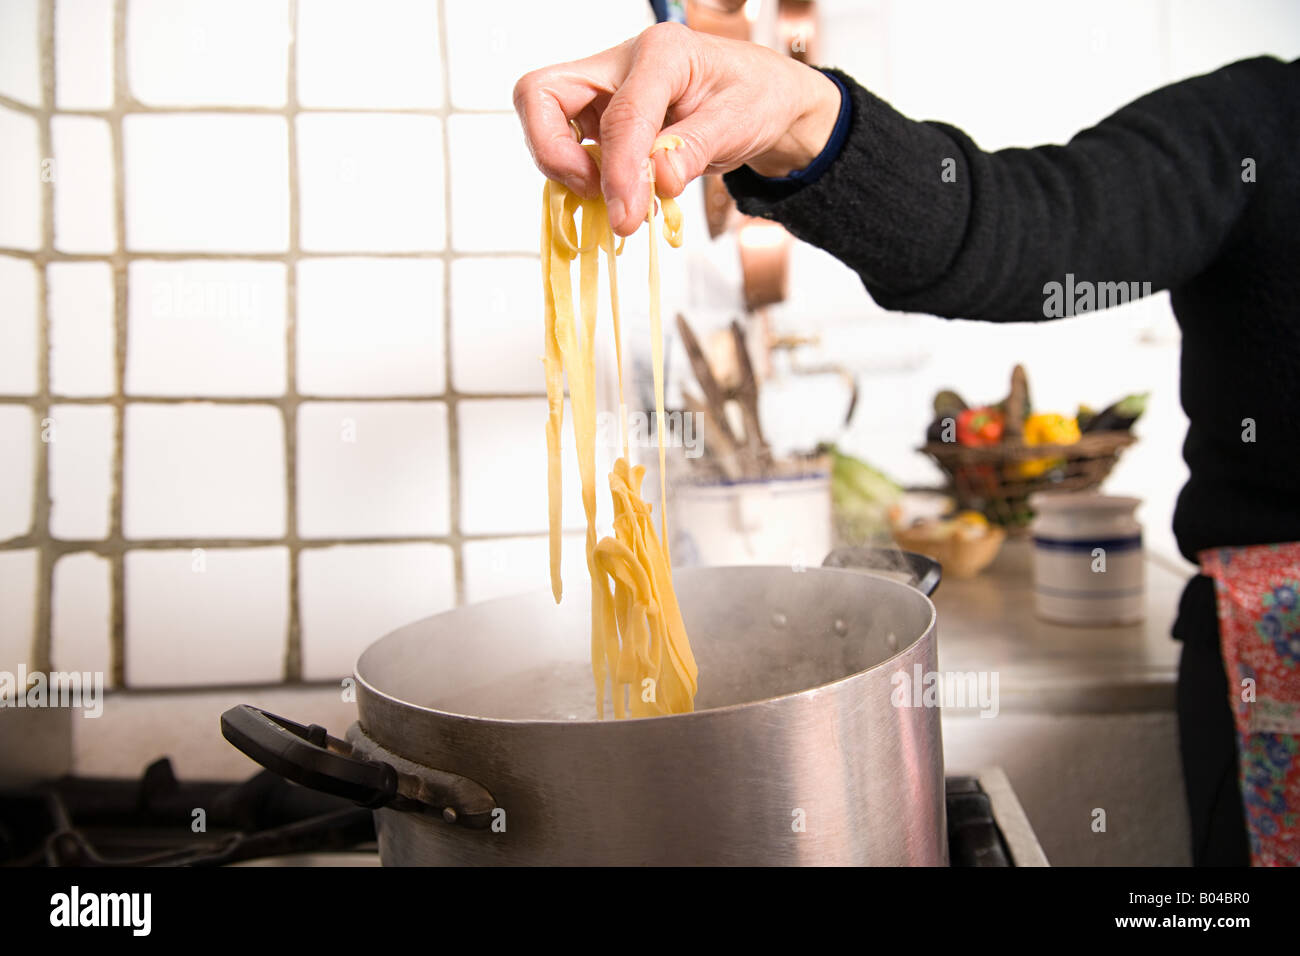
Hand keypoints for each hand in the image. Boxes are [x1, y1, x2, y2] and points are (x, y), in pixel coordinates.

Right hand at [513, 22, 841, 235]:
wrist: (763, 100)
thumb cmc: (754, 99)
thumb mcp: (737, 125)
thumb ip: (693, 152)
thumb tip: (657, 182)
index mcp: (661, 53)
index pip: (621, 113)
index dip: (619, 169)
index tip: (626, 216)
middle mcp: (620, 65)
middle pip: (542, 95)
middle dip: (553, 151)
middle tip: (595, 192)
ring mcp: (604, 91)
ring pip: (544, 121)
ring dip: (566, 168)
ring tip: (615, 197)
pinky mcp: (600, 119)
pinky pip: (566, 146)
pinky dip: (580, 176)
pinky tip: (617, 193)